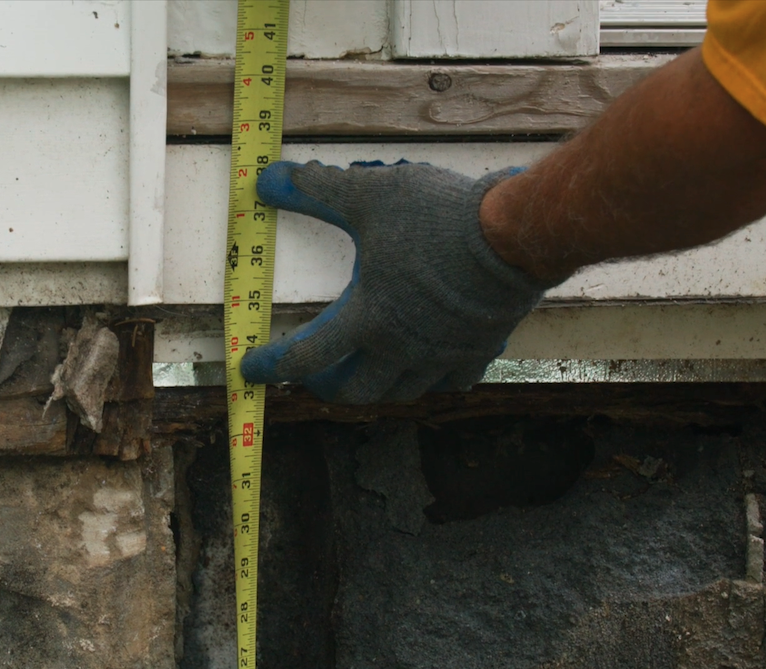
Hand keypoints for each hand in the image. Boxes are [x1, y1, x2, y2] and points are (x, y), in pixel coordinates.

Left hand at [240, 160, 557, 402]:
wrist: (514, 236)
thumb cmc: (439, 218)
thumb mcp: (367, 195)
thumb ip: (315, 191)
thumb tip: (266, 181)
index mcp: (367, 318)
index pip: (305, 356)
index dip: (271, 365)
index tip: (251, 368)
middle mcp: (401, 348)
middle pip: (353, 391)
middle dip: (326, 386)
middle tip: (314, 374)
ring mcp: (441, 354)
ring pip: (399, 391)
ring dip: (374, 384)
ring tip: (364, 366)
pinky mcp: (477, 349)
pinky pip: (450, 380)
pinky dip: (431, 378)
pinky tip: (427, 362)